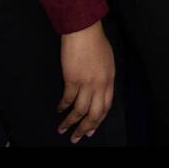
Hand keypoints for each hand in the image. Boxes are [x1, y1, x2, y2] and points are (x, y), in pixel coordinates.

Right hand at [58, 21, 115, 142]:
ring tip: (63, 129)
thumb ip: (103, 77)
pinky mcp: (72, 79)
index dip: (98, 120)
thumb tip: (97, 91)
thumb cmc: (95, 41)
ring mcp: (87, 83)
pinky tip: (59, 109)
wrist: (84, 29)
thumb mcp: (107, 61)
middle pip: (94, 113)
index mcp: (110, 79)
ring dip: (70, 122)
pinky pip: (68, 99)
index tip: (91, 129)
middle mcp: (100, 84)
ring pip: (80, 111)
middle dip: (85, 128)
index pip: (106, 107)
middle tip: (76, 137)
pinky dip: (63, 106)